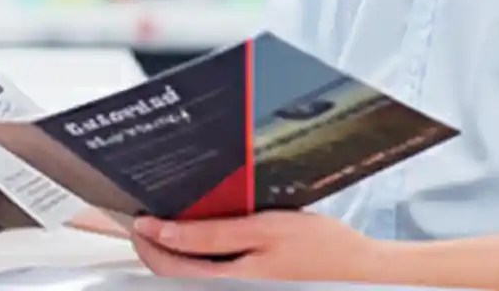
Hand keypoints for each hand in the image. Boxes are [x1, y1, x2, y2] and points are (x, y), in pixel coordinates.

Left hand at [131, 211, 383, 281]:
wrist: (360, 269)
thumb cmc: (320, 249)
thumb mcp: (264, 230)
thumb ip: (212, 235)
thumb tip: (165, 232)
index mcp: (227, 281)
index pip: (167, 266)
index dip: (147, 241)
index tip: (138, 217)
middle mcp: (230, 288)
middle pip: (176, 271)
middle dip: (159, 243)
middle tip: (151, 214)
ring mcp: (241, 287)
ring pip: (193, 271)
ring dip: (179, 248)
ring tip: (174, 218)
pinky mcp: (252, 283)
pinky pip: (215, 270)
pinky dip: (202, 252)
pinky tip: (206, 232)